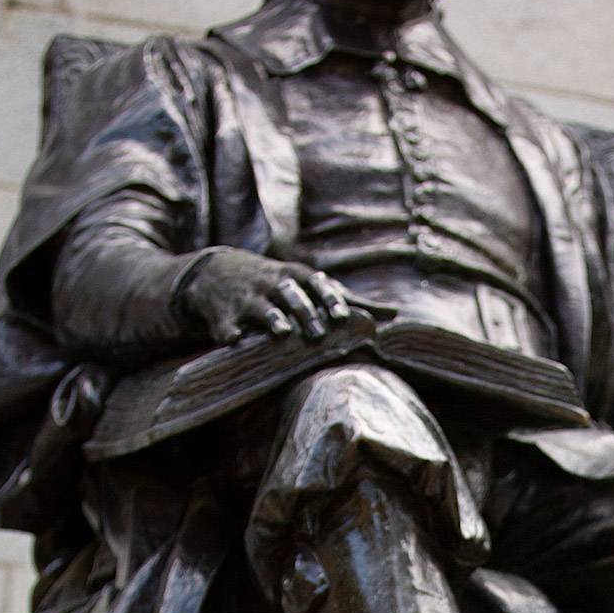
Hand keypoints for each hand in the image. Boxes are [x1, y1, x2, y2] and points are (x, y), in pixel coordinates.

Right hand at [180, 250, 354, 344]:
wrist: (220, 272)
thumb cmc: (278, 283)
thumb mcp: (309, 284)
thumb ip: (348, 300)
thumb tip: (393, 314)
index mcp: (295, 276)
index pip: (315, 283)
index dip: (328, 298)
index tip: (342, 316)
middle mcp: (271, 283)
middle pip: (290, 295)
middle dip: (304, 312)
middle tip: (318, 334)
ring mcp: (246, 297)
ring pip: (261, 307)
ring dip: (272, 318)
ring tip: (283, 333)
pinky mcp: (223, 313)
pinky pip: (225, 323)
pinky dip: (228, 331)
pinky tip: (233, 340)